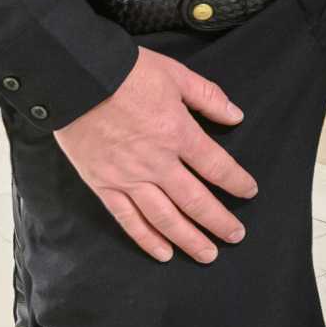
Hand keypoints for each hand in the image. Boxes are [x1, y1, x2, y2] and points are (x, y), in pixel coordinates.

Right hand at [53, 46, 258, 264]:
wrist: (76, 78)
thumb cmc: (126, 72)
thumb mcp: (176, 75)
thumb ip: (208, 97)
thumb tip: (236, 116)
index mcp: (178, 133)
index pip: (216, 166)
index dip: (237, 182)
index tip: (249, 192)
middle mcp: (157, 163)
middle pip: (196, 201)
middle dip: (219, 222)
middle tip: (236, 236)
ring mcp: (128, 178)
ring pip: (165, 218)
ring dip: (190, 239)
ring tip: (208, 254)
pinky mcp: (103, 185)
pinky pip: (128, 219)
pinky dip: (147, 239)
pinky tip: (164, 253)